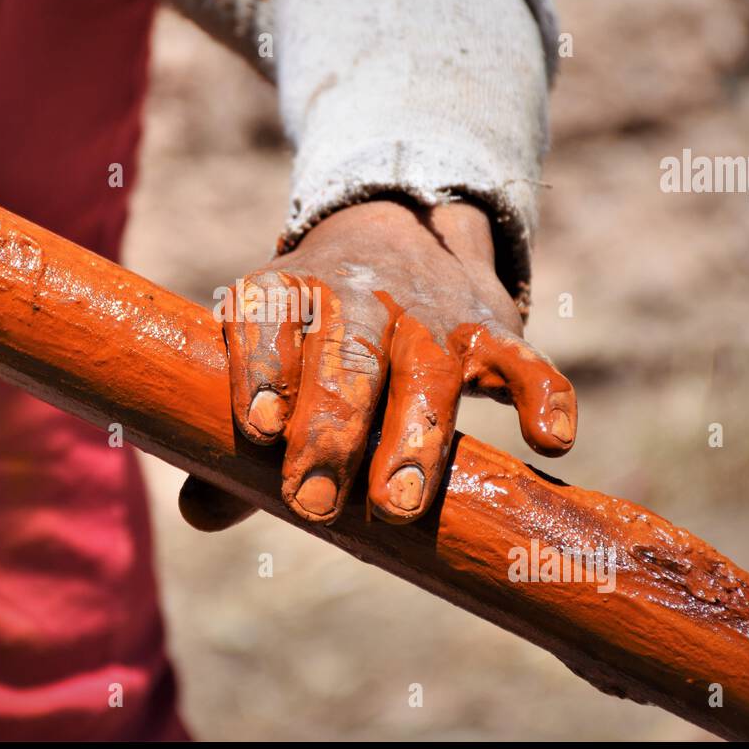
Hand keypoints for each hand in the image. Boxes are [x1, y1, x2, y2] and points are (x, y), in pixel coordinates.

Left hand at [180, 199, 575, 530]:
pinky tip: (551, 436)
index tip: (257, 430)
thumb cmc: (315, 331)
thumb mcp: (270, 359)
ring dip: (415, 435)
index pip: (266, 323)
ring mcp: (429, 313)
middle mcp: (357, 295)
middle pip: (346, 356)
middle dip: (332, 429)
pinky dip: (543, 393)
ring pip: (428, 369)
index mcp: (286, 294)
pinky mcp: (490, 330)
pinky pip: (524, 360)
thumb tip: (197, 514)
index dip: (261, 373)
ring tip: (397, 504)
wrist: (399, 234)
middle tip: (313, 502)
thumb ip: (234, 441)